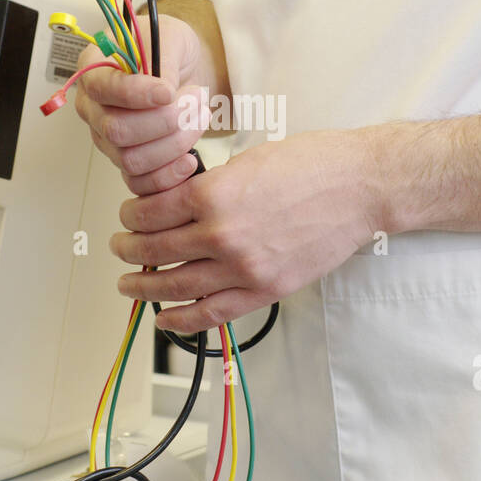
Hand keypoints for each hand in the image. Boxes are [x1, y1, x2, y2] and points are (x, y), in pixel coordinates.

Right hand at [74, 14, 209, 194]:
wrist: (184, 71)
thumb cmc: (171, 49)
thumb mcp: (171, 36)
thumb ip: (163, 58)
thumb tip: (162, 91)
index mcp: (94, 68)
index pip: (100, 87)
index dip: (135, 94)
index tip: (168, 91)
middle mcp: (94, 108)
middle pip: (116, 130)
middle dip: (165, 121)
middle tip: (195, 100)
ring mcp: (107, 140)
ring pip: (131, 160)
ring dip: (175, 144)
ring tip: (199, 117)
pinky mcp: (126, 163)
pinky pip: (140, 184)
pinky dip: (169, 176)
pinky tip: (190, 158)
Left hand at [111, 129, 383, 331]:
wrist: (360, 187)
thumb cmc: (312, 164)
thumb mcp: (247, 161)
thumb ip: (209, 186)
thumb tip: (177, 202)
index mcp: (213, 195)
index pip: (150, 213)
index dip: (130, 216)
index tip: (127, 217)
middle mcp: (222, 235)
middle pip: (155, 250)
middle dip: (129, 249)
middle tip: (120, 247)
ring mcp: (244, 268)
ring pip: (176, 285)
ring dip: (144, 286)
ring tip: (128, 283)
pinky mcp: (265, 289)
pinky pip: (212, 313)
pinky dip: (182, 319)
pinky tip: (164, 317)